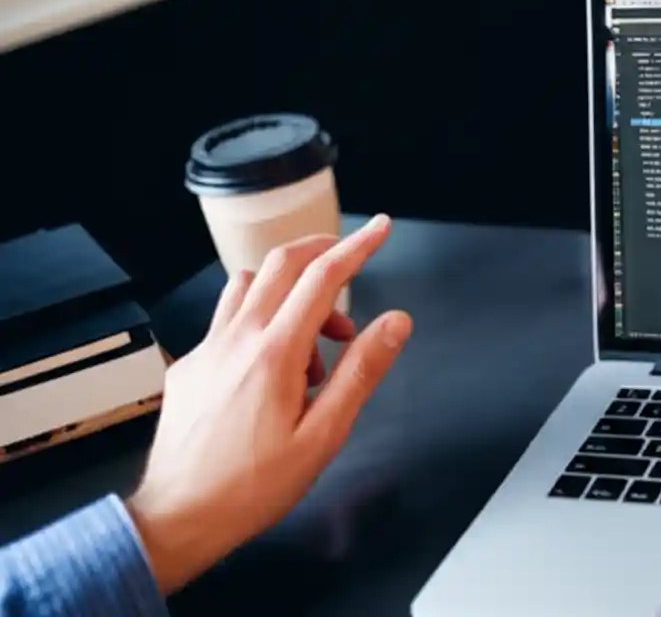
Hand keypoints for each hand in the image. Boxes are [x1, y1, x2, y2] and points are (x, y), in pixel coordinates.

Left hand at [127, 215, 412, 593]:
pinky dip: (261, 320)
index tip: (381, 229)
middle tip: (351, 262)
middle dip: (322, 252)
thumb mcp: (324, 436)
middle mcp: (236, 339)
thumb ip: (361, 372)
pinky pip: (228, 319)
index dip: (357, 248)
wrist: (178, 517)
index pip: (322, 279)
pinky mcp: (189, 366)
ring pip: (249, 285)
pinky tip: (275, 369)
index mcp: (274, 355)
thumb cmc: (254, 487)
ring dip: (290, 290)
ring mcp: (207, 349)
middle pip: (281, 264)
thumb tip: (395, 322)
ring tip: (316, 338)